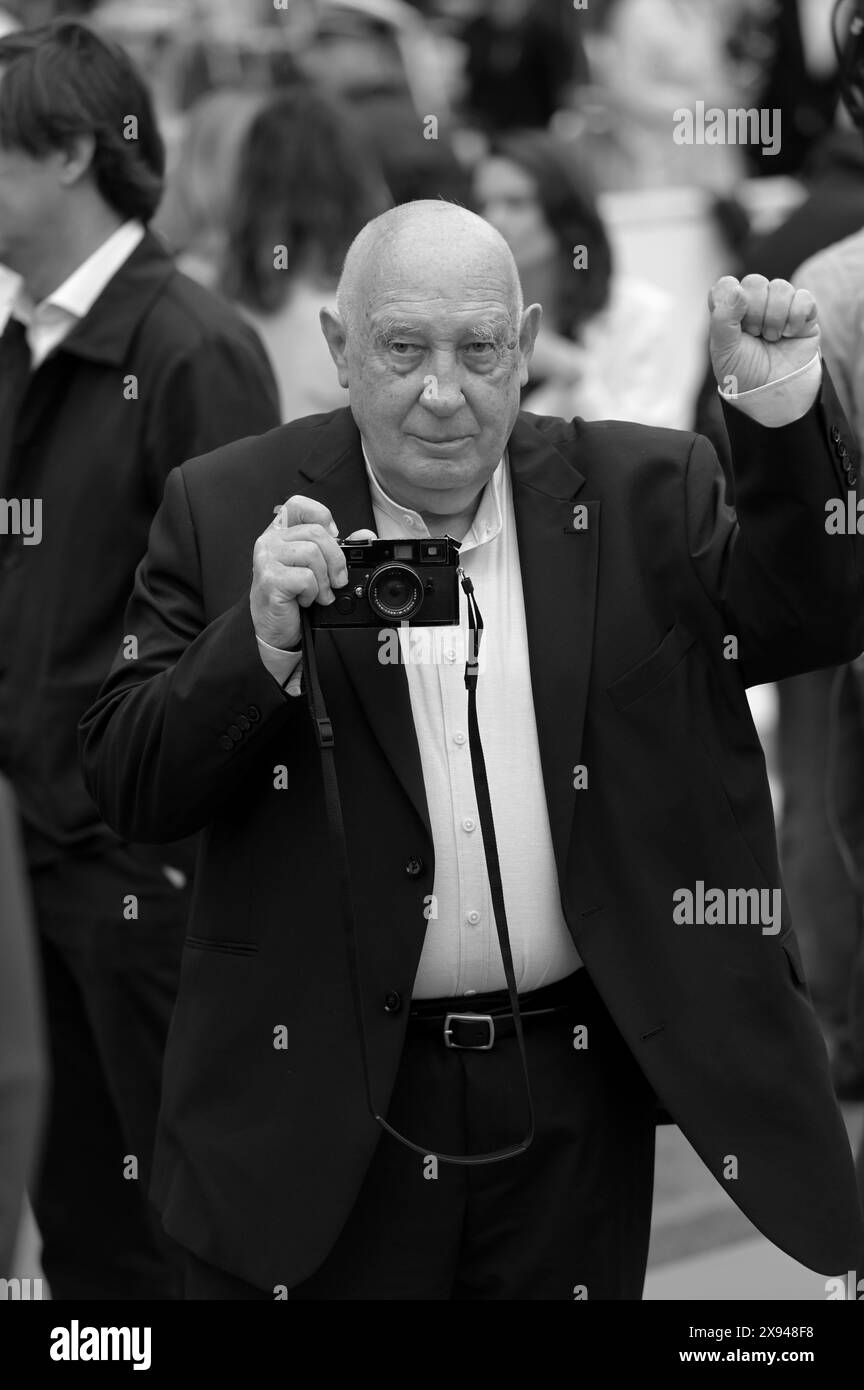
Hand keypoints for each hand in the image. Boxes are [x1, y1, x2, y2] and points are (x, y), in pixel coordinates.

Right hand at [250, 494, 374, 649]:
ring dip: (323, 580)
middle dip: (335, 559)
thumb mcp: (317, 568)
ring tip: (319, 593)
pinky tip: (306, 600)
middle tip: (336, 580)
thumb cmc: (293, 596)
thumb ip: (338, 548)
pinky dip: (314, 592)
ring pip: (312, 553)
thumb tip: (365, 534)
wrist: (277, 629)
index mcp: (280, 533)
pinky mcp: (270, 579)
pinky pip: (306, 577)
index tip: (332, 537)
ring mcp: (266, 559)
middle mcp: (269, 541)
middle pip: (315, 532)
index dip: (321, 516)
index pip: (298, 504)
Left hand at [708, 274, 819, 394]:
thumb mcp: (723, 351)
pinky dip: (796, 317)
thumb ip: (723, 319)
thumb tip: (738, 290)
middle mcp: (755, 304)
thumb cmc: (743, 373)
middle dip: (754, 312)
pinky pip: (804, 298)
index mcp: (730, 310)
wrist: (771, 393)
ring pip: (780, 287)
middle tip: (755, 335)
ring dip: (775, 317)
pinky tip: (790, 334)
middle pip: (755, 282)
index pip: (727, 285)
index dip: (731, 301)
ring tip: (772, 338)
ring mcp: (780, 307)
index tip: (736, 326)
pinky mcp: (804, 314)